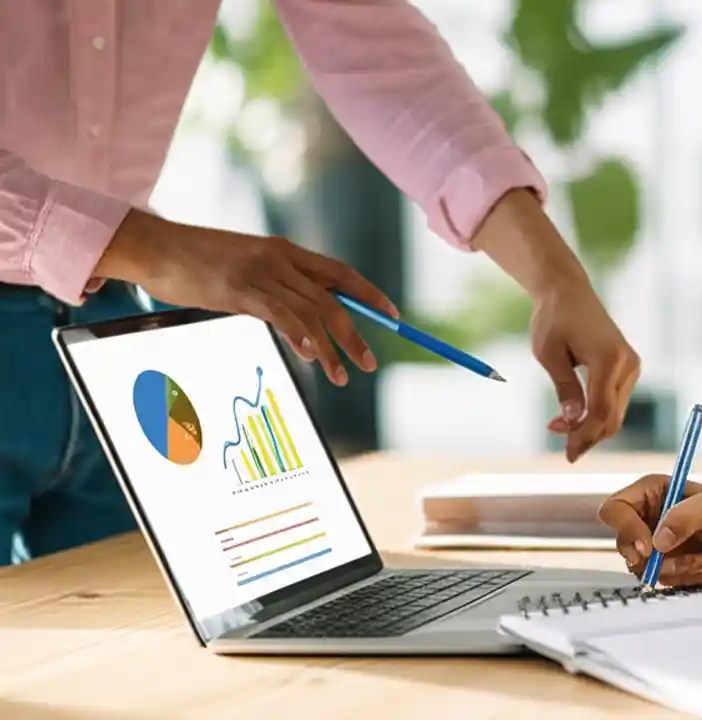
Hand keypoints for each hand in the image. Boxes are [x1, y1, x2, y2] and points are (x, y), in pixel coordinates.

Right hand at [96, 209, 397, 385]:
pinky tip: (311, 356)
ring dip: (331, 348)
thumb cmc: (195, 262)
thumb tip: (303, 325)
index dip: (370, 294)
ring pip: (312, 312)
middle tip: (370, 363)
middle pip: (333, 297)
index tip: (392, 316)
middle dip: (356, 333)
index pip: (341, 272)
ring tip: (341, 376)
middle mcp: (280, 258)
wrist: (153, 246)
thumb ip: (275, 289)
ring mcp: (261, 272)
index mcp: (285, 250)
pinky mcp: (240, 289)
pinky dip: (301, 336)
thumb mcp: (245, 271)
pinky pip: (281, 314)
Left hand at [530, 280, 638, 460]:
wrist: (567, 292)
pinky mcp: (628, 367)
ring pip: (616, 413)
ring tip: (559, 426)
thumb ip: (564, 388)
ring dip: (591, 427)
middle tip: (562, 446)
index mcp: (607, 358)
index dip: (584, 436)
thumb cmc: (553, 319)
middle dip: (587, 436)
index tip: (568, 454)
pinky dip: (598, 414)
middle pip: (612, 417)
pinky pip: (615, 401)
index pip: (600, 411)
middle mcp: (627, 363)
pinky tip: (575, 416)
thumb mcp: (548, 354)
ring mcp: (631, 365)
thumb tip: (572, 421)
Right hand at [598, 474, 701, 585]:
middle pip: (622, 540)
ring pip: (639, 564)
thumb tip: (657, 541)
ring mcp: (655, 544)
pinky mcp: (665, 565)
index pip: (617, 508)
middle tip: (665, 559)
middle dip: (645, 555)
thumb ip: (684, 518)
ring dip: (672, 566)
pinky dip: (681, 575)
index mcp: (654, 492)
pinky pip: (658, 577)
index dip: (625, 527)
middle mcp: (649, 517)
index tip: (646, 546)